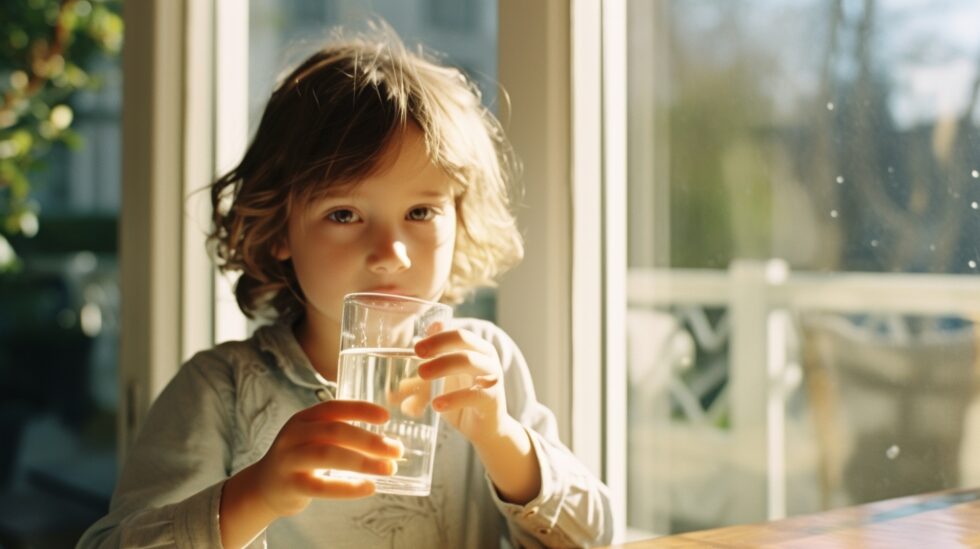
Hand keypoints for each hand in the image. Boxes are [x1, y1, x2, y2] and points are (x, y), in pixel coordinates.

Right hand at [242, 400, 403, 517]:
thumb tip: (388, 440)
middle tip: (397, 449)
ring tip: (389, 468)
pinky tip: (369, 487)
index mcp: (304, 419)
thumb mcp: (314, 437)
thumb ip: (340, 433)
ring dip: (363, 462)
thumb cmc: (301, 459)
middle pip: (334, 431)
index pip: (333, 408)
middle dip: (369, 440)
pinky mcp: (290, 485)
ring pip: (328, 455)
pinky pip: (321, 487)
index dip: (360, 409)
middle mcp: (294, 435)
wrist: (264, 487)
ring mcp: (289, 460)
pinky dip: (347, 488)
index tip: (386, 417)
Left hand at [415, 328, 507, 444]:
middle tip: (416, 355)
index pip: (456, 333)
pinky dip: (452, 398)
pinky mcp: (492, 398)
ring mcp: (492, 376)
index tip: (416, 348)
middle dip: (437, 344)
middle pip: (462, 339)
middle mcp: (486, 357)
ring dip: (442, 365)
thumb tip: (398, 369)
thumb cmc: (463, 399)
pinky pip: (473, 394)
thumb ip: (427, 371)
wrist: (486, 429)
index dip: (435, 337)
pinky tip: (435, 405)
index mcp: (476, 348)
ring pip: (469, 361)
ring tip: (421, 375)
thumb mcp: (442, 383)